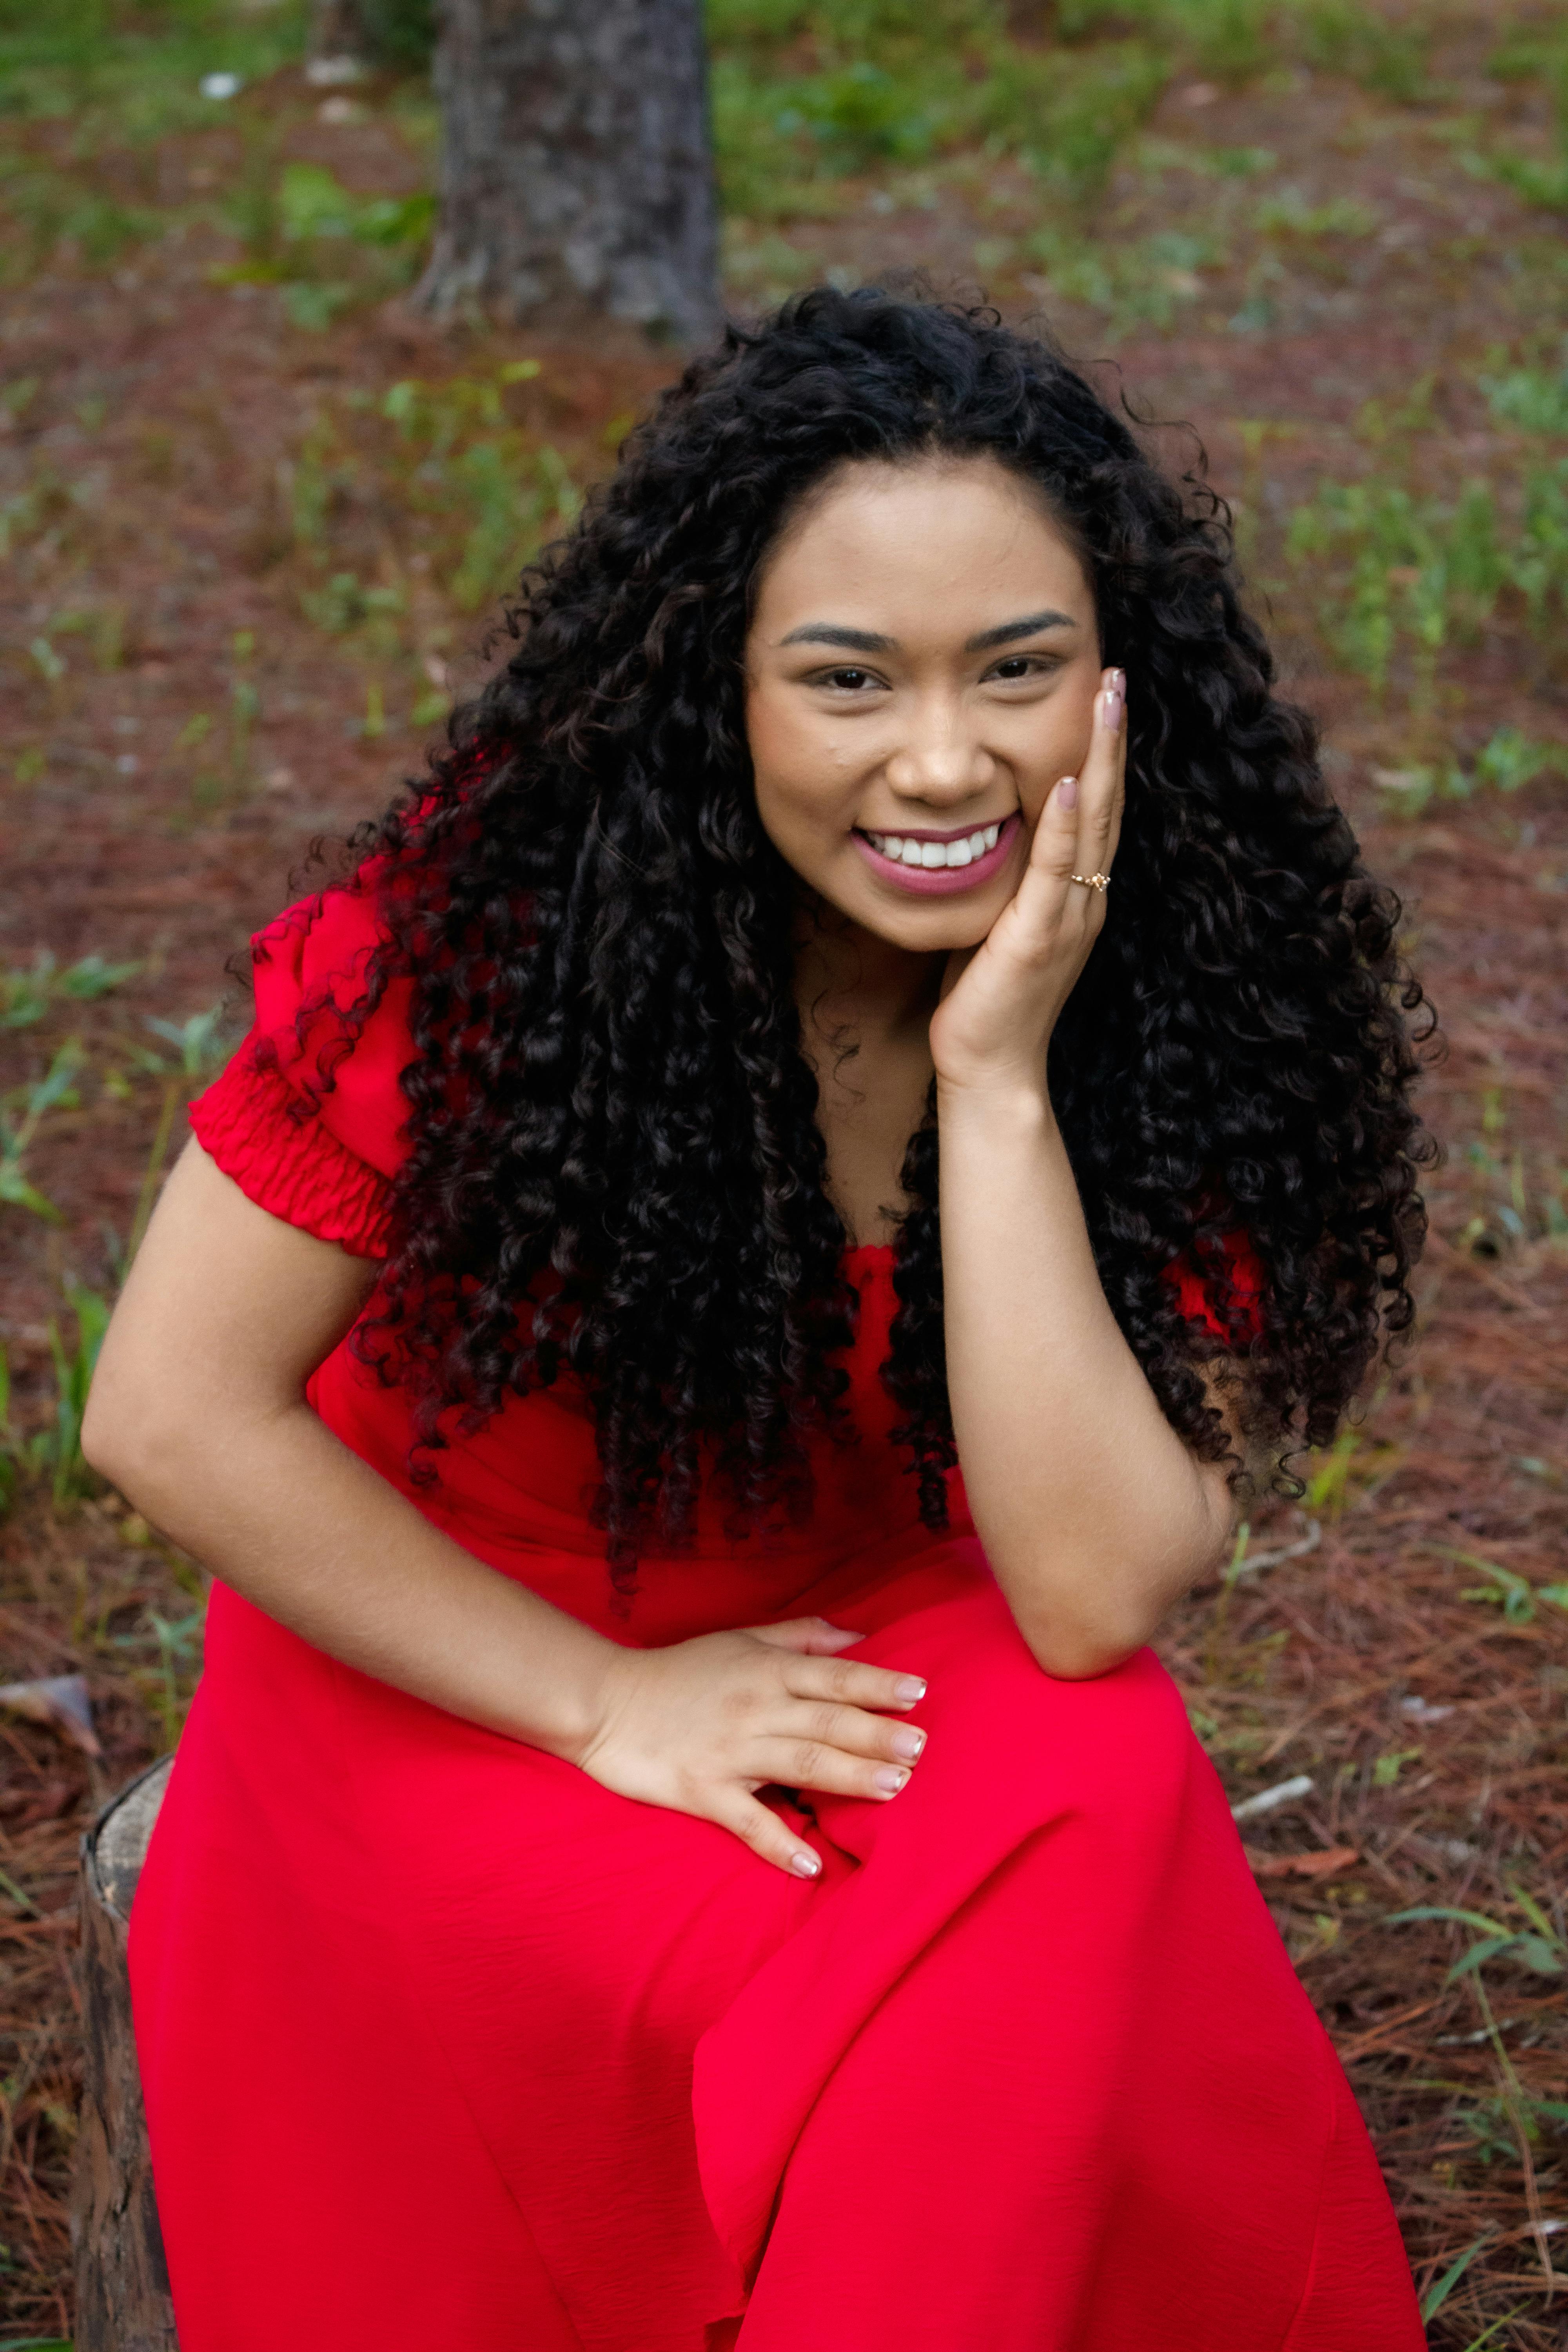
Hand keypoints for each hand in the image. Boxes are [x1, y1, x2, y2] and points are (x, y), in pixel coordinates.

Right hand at [574, 1616, 928, 1876]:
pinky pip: (747, 1821)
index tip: (919, 1693)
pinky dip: (778, 1844)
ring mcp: (729, 1752)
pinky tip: (811, 1865)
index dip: (876, 1684)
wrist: (605, 1702)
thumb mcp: (741, 1641)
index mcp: (766, 1671)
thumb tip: (859, 1638)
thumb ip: (802, 1638)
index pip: (832, 1676)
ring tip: (893, 1788)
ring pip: (799, 1765)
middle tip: (921, 1748)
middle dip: (875, 1733)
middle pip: (825, 1721)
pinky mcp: (702, 1791)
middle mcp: (754, 1709)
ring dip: (848, 1777)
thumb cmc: (681, 1671)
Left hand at [929, 666, 1125, 1096]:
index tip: (1103, 693)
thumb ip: (1003, 880)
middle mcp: (1084, 899)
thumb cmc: (983, 1000)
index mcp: (1075, 894)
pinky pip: (1056, 871)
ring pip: (1092, 823)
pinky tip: (1065, 781)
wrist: (989, 1070)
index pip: (1094, 808)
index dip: (1102, 751)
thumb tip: (981, 832)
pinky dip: (1063, 825)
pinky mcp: (1038, 938)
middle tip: (1117, 673)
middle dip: (1111, 736)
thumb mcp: (994, 922)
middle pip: (1106, 802)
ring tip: (1106, 699)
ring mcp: (1068, 917)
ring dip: (1099, 759)